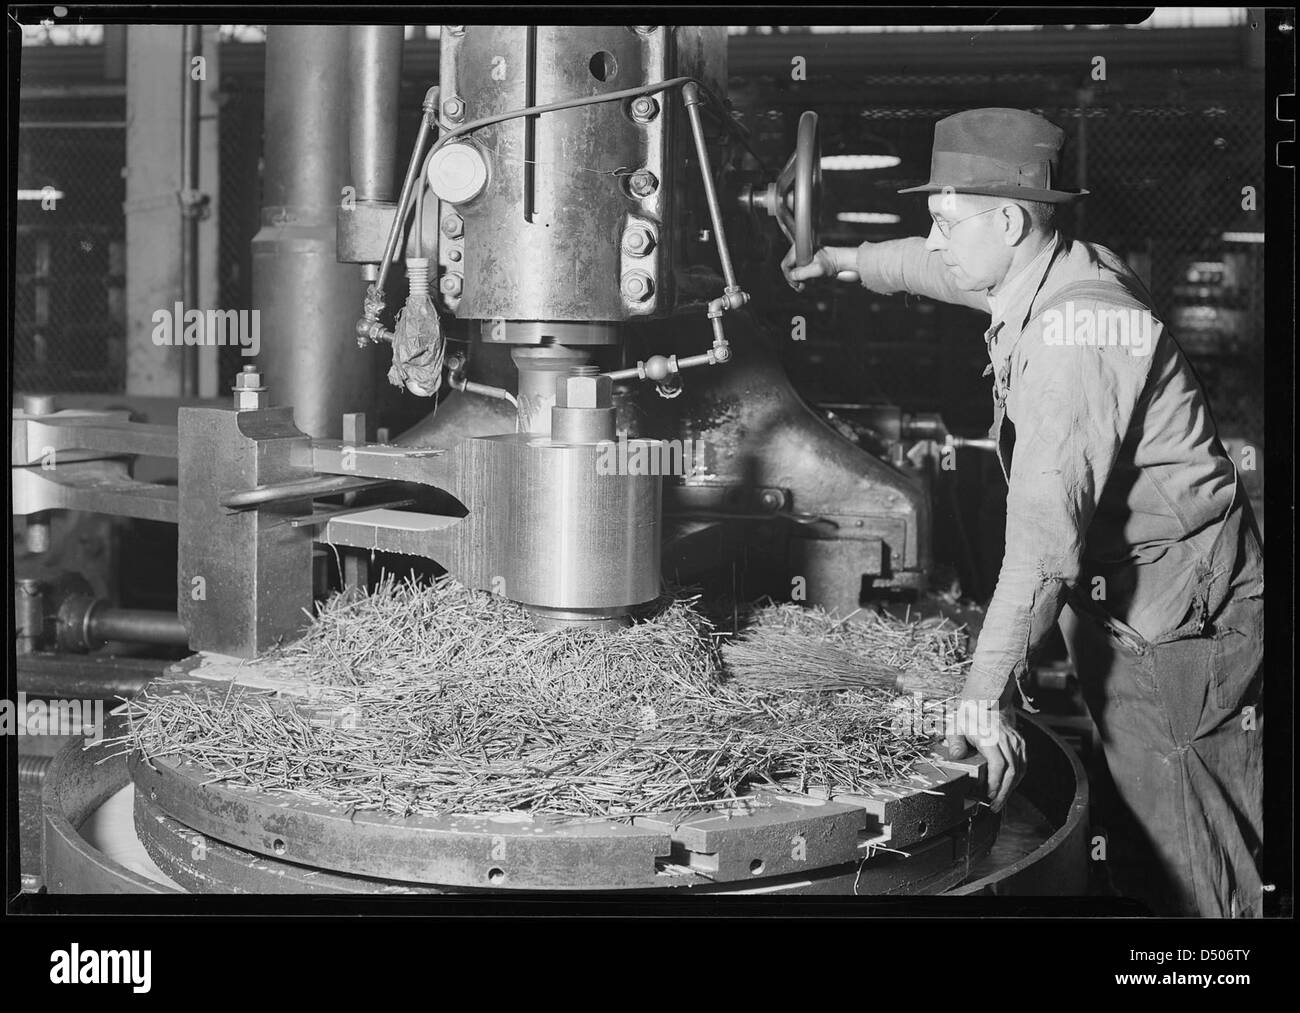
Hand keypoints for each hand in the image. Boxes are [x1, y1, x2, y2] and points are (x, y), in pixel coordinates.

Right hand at [781, 244, 860, 290]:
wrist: (844, 263)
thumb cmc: (833, 262)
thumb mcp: (817, 269)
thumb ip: (802, 273)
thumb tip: (791, 277)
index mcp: (800, 249)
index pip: (786, 263)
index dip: (788, 275)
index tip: (795, 283)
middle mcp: (801, 253)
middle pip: (789, 269)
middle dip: (793, 280)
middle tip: (799, 287)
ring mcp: (805, 259)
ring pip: (794, 273)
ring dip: (797, 281)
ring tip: (803, 287)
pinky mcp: (809, 265)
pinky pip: (800, 274)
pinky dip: (802, 280)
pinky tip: (807, 284)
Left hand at [943, 698, 1026, 812]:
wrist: (986, 701)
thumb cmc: (969, 716)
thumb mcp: (955, 726)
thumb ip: (955, 742)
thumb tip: (956, 757)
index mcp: (990, 737)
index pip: (999, 764)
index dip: (996, 782)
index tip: (990, 795)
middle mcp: (1006, 740)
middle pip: (1011, 771)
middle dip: (1004, 792)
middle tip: (995, 806)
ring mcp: (1016, 741)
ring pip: (1019, 770)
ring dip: (1011, 788)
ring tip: (1000, 801)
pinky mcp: (1020, 743)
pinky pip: (1022, 764)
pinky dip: (1016, 778)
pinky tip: (1008, 787)